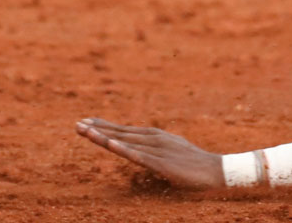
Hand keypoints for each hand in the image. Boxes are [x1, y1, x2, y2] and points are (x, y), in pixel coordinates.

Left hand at [76, 117, 225, 189]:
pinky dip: (123, 148)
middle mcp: (153, 139)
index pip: (124, 129)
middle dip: (97, 129)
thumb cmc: (193, 162)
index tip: (85, 122)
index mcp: (154, 136)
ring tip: (85, 131)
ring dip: (103, 136)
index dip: (103, 126)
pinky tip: (110, 144)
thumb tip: (141, 146)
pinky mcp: (161, 164)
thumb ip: (155, 147)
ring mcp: (157, 150)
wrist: (216, 170)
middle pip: (120, 132)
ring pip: (124, 141)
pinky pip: (138, 156)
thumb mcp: (171, 149)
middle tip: (76, 124)